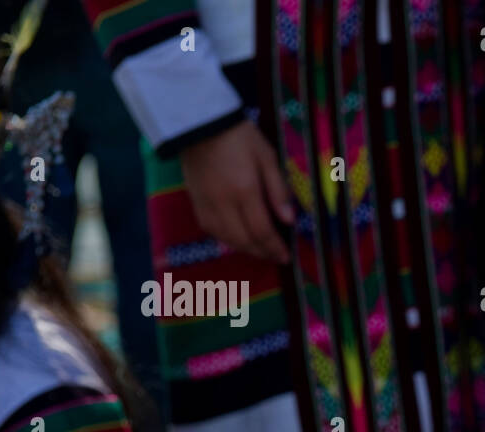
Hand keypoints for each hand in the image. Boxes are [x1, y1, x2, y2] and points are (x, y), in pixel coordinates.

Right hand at [179, 120, 295, 263]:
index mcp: (244, 191)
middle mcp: (223, 202)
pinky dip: (227, 239)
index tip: (286, 256)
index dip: (275, 248)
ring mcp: (206, 203)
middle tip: (276, 257)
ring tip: (261, 250)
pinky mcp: (195, 201)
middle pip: (244, 240)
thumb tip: (290, 221)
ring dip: (246, 249)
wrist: (200, 121)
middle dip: (262, 253)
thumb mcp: (267, 158)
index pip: (262, 230)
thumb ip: (278, 190)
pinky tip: (238, 239)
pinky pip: (211, 229)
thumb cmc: (240, 137)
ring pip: (226, 238)